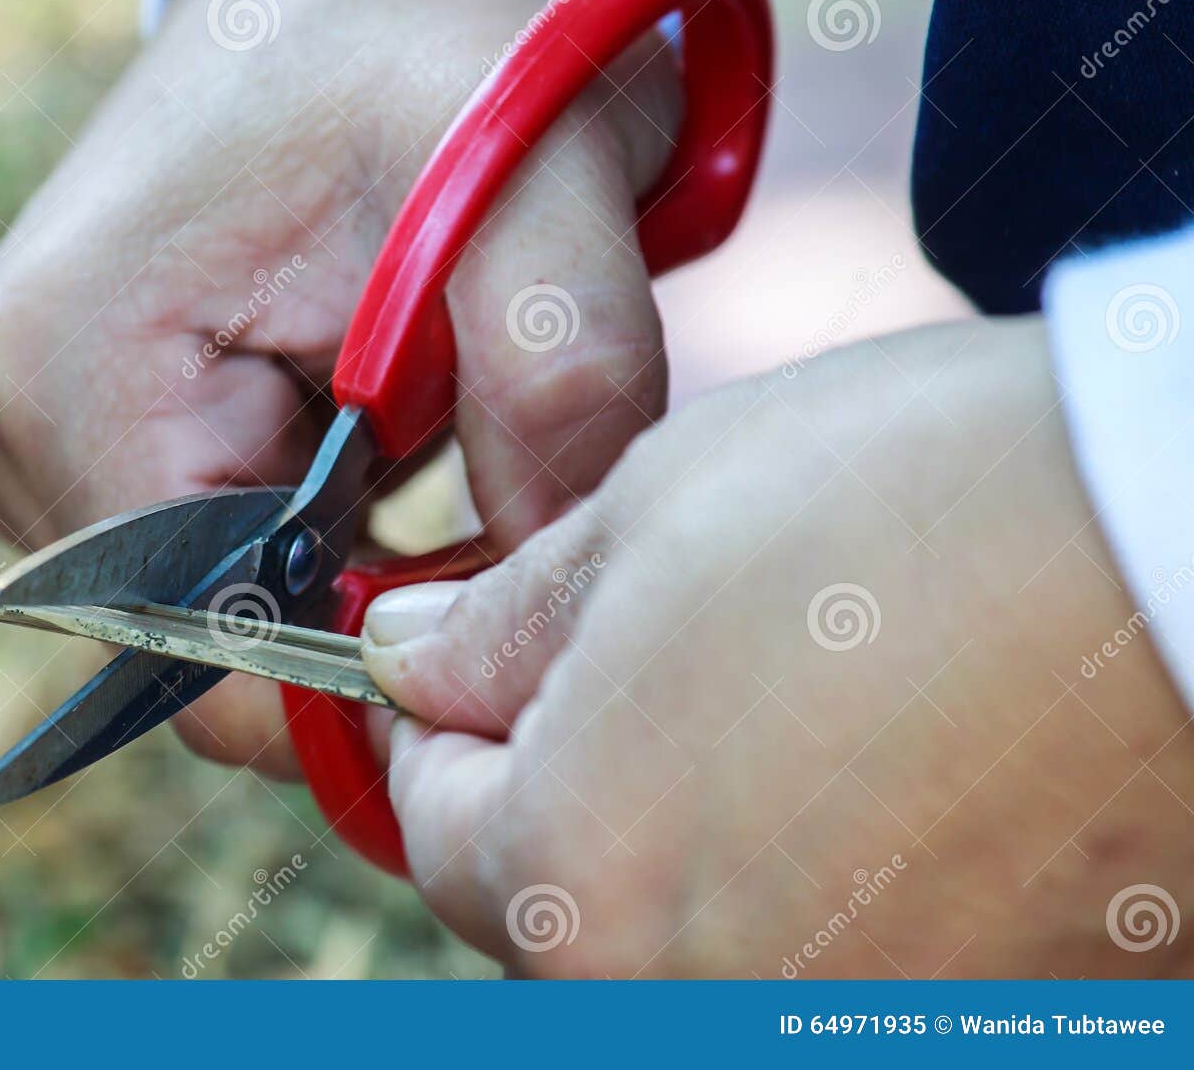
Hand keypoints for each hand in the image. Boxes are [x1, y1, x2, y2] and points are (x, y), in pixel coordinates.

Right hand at [0, 0, 679, 774]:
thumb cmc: (427, 45)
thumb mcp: (537, 167)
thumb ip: (564, 370)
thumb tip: (535, 575)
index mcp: (68, 366)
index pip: (212, 665)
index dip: (374, 680)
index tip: (503, 618)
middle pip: (212, 650)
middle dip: (371, 608)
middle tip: (494, 491)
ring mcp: (17, 424)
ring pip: (213, 612)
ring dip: (343, 564)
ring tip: (428, 427)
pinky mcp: (61, 425)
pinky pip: (199, 558)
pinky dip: (307, 537)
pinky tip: (370, 436)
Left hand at [366, 317, 1193, 976]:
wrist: (1191, 557)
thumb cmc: (918, 513)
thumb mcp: (648, 517)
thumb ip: (498, 626)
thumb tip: (415, 660)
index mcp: (572, 888)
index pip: (432, 822)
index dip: (443, 721)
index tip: (469, 658)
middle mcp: (684, 1008)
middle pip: (555, 901)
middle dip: (566, 779)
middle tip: (638, 657)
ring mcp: (832, 1029)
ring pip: (689, 935)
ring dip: (696, 830)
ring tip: (791, 696)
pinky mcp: (973, 1019)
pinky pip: (831, 956)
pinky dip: (824, 876)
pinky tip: (890, 770)